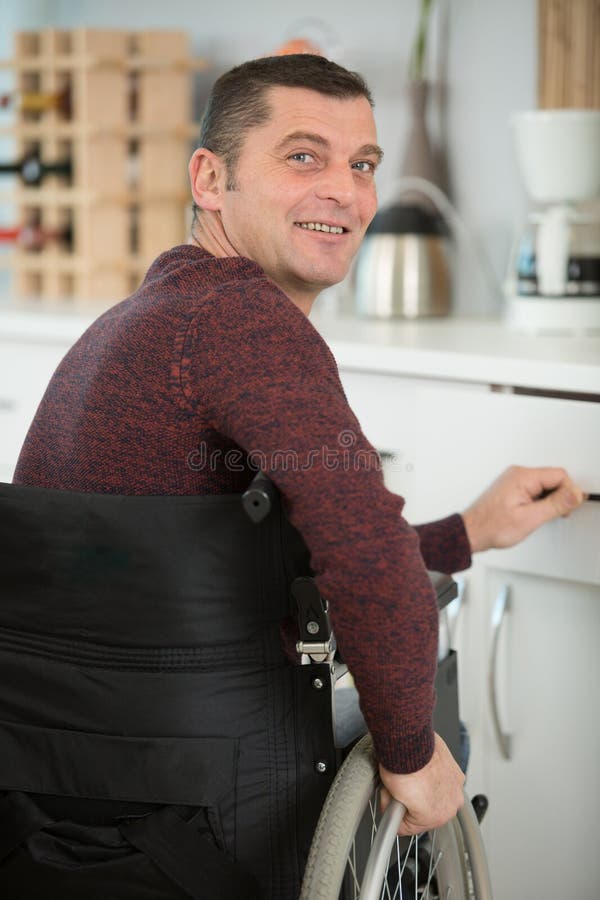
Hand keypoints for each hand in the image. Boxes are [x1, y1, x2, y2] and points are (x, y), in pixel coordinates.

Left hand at [378, 733, 464, 835]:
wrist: (409, 743)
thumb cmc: (400, 767)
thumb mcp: (388, 795)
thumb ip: (393, 807)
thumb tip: (392, 806)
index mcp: (435, 818)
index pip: (409, 826)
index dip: (397, 814)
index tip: (393, 804)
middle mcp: (451, 806)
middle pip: (426, 812)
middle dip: (413, 803)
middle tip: (400, 789)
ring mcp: (456, 788)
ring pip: (437, 796)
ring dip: (426, 790)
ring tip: (413, 777)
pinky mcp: (457, 772)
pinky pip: (444, 780)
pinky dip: (436, 776)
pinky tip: (424, 769)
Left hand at [462, 465, 586, 553]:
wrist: (471, 532)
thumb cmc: (491, 526)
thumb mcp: (529, 518)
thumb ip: (555, 504)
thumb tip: (574, 494)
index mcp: (522, 476)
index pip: (560, 475)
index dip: (568, 493)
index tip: (565, 508)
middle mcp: (517, 474)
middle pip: (553, 479)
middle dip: (558, 497)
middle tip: (550, 515)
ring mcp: (514, 481)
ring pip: (545, 486)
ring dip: (548, 501)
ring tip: (536, 516)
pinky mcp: (512, 488)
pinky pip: (535, 490)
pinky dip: (538, 502)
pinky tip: (531, 514)